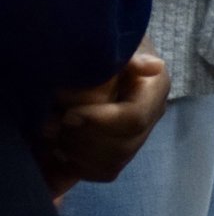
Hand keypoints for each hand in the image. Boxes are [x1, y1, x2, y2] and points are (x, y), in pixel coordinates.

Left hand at [39, 41, 169, 198]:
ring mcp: (137, 136)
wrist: (102, 53)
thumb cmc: (107, 45)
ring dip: (78, 153)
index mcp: (154, 90)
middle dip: (83, 139)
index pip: (134, 119)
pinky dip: (78, 165)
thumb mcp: (117, 44)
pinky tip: (61, 147)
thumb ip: (130, 57)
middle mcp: (151, 117)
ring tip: (57, 133)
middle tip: (56, 122)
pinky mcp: (121, 151)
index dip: (99, 122)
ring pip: (112, 164)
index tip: (68, 114)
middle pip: (123, 147)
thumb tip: (153, 67)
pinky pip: (103, 172)